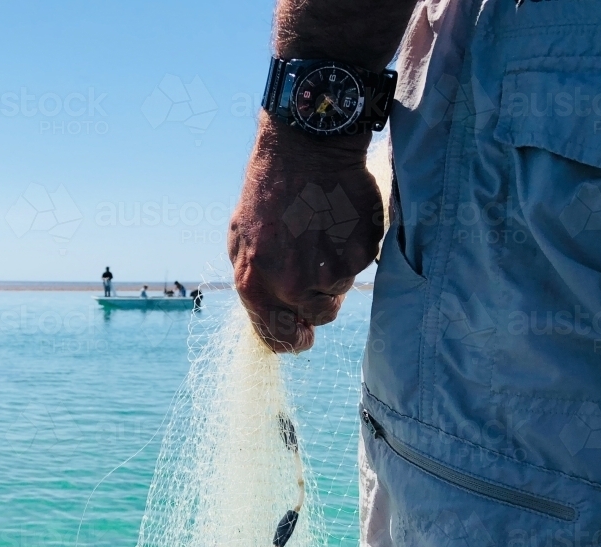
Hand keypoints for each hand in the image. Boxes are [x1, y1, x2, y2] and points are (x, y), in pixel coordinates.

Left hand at [228, 115, 382, 352]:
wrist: (304, 151)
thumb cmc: (267, 195)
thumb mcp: (240, 243)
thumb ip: (255, 286)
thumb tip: (272, 316)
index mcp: (255, 286)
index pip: (278, 340)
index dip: (293, 340)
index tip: (303, 333)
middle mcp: (292, 287)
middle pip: (317, 318)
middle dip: (316, 299)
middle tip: (312, 264)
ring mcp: (329, 273)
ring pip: (338, 293)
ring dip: (333, 273)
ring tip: (320, 235)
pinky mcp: (360, 255)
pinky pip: (359, 268)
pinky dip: (351, 251)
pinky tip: (336, 224)